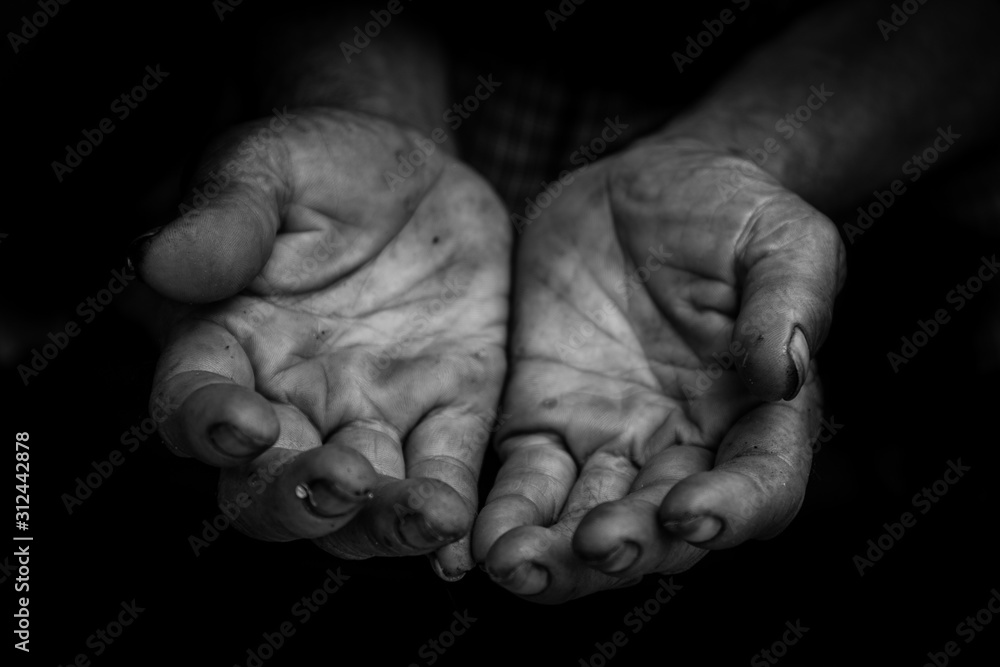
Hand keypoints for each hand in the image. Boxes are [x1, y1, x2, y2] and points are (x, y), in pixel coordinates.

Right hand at [137, 108, 509, 577]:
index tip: (245, 422)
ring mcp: (373, 415)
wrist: (417, 176)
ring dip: (380, 523)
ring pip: (359, 502)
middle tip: (335, 485)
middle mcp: (294, 400)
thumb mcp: (269, 167)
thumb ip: (226, 215)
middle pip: (269, 486)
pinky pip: (446, 471)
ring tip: (421, 519)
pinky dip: (452, 506)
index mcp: (230, 344)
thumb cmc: (322, 168)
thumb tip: (164, 262)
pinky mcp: (449, 410)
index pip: (193, 404)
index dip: (208, 426)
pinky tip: (462, 531)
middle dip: (297, 501)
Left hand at [473, 136, 844, 601]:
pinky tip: (474, 540)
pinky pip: (522, 482)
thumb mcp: (779, 237)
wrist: (640, 184)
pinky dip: (500, 517)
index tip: (689, 512)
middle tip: (590, 549)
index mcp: (755, 413)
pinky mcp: (542, 421)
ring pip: (583, 523)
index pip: (761, 486)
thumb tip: (786, 371)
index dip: (732, 511)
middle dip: (626, 548)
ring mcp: (608, 440)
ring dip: (553, 556)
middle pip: (662, 529)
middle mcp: (682, 446)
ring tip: (514, 564)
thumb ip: (789, 302)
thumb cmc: (727, 206)